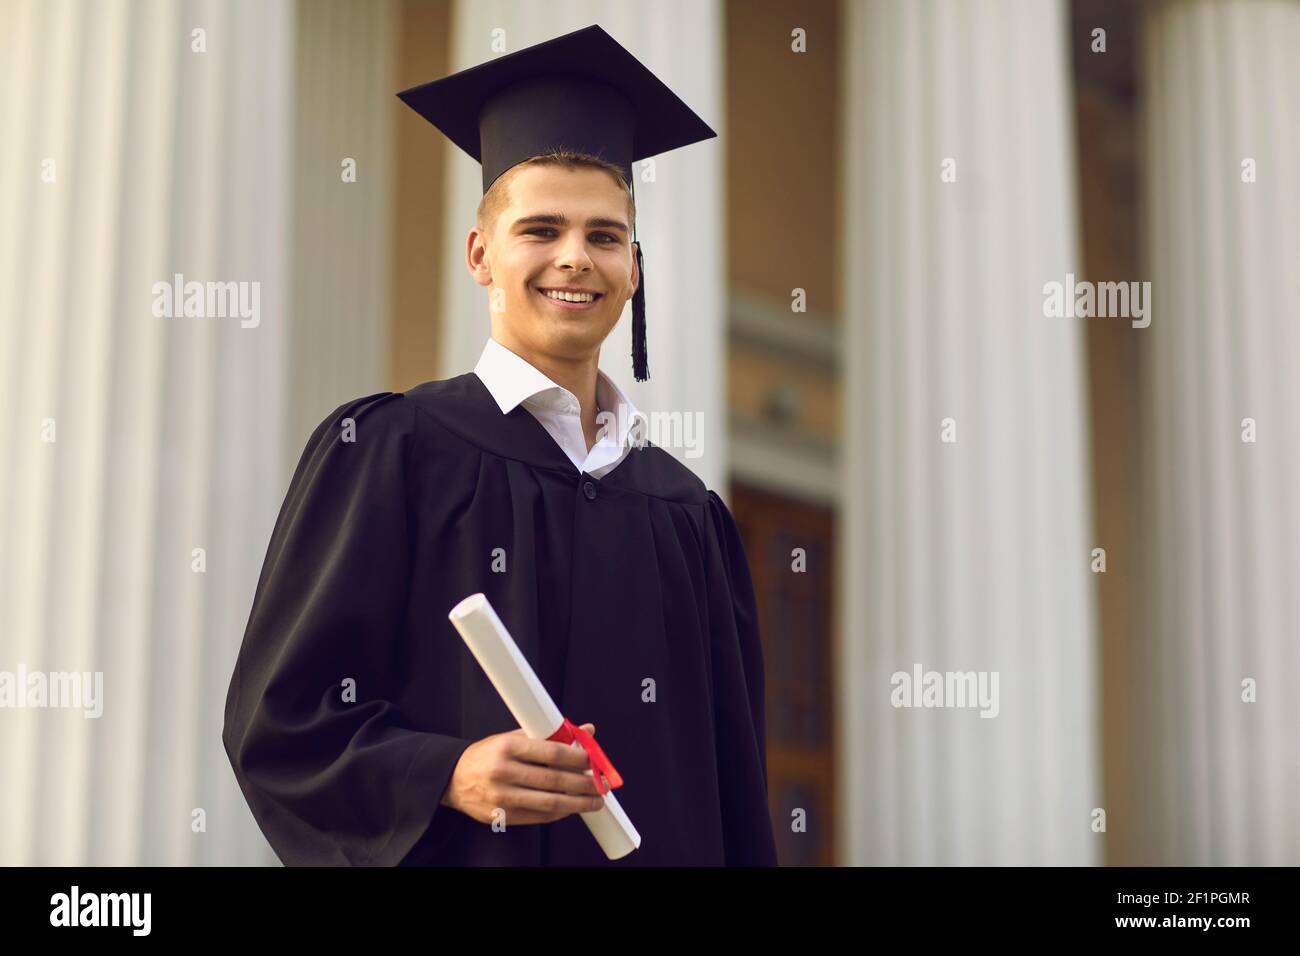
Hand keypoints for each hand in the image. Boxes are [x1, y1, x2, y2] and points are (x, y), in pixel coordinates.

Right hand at [440, 723, 606, 825]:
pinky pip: (538, 817)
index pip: (550, 752)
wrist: (453, 779)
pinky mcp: (502, 816)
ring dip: (577, 803)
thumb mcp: (512, 737)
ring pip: (549, 803)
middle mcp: (503, 772)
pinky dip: (559, 813)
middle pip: (554, 780)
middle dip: (583, 783)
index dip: (576, 757)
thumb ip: (548, 735)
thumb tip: (584, 731)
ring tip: (594, 800)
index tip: (592, 760)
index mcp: (507, 746)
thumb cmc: (486, 755)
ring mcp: (502, 797)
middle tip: (601, 784)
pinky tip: (571, 808)